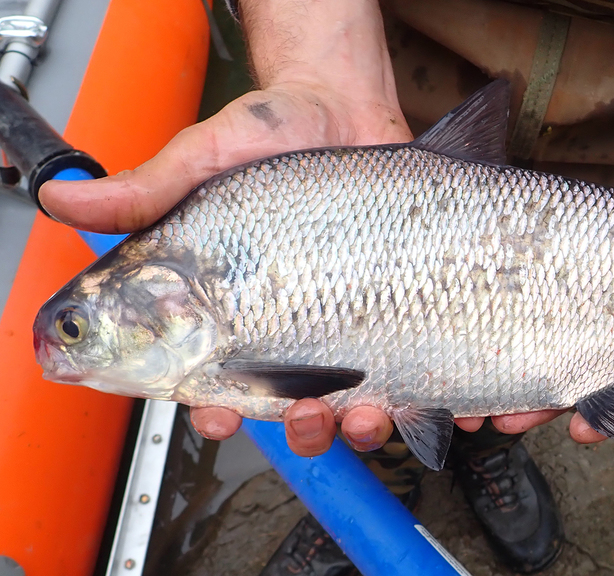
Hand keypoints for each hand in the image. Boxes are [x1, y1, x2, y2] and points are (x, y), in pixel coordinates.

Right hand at [40, 82, 411, 456]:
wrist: (345, 103)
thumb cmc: (270, 131)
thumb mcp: (202, 159)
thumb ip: (145, 193)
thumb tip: (63, 200)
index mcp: (235, 310)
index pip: (217, 379)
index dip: (214, 409)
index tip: (220, 415)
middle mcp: (295, 325)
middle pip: (292, 406)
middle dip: (302, 428)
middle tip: (310, 415)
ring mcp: (353, 322)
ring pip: (356, 402)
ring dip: (363, 424)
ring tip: (373, 411)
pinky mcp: (406, 309)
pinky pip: (424, 369)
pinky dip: (439, 403)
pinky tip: (449, 409)